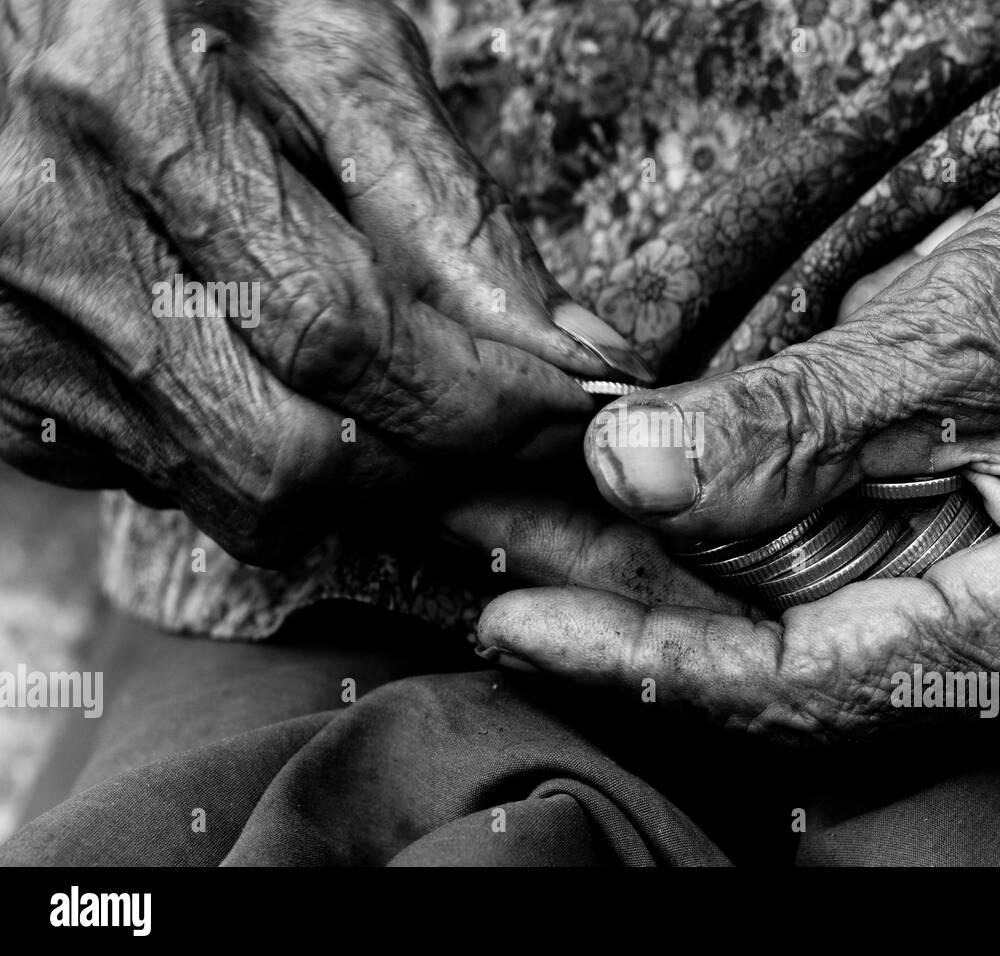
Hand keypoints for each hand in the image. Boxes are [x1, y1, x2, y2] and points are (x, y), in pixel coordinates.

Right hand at [0, 0, 637, 563]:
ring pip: (232, 496)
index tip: (573, 414)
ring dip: (366, 489)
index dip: (481, 400)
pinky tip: (303, 399)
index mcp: (136, 100)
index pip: (342, 326)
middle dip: (441, 468)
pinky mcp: (5, 374)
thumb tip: (573, 353)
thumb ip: (454, 210)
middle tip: (522, 438)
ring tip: (431, 423)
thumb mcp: (341, 53)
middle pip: (287, 446)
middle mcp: (44, 223)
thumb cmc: (200, 3)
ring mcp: (9, 315)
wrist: (36, 8)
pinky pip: (169, 483)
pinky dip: (266, 468)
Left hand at [473, 2, 999, 741]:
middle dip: (618, 599)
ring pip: (773, 609)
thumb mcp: (960, 332)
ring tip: (513, 514)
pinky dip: (707, 521)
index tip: (521, 626)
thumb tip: (632, 466)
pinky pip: (804, 556)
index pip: (805, 681)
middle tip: (484, 546)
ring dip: (641, 560)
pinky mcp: (942, 542)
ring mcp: (971, 596)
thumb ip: (797, 422)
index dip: (651, 660)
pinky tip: (621, 483)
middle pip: (769, 655)